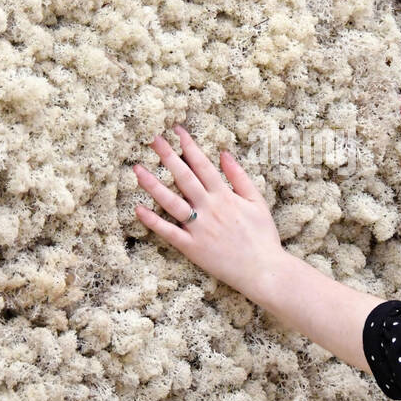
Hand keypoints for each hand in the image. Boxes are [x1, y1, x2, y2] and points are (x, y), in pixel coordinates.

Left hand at [132, 124, 284, 295]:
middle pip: (184, 177)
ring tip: (137, 170)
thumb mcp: (257, 202)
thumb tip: (224, 154)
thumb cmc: (263, 237)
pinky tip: (138, 210)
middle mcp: (209, 209)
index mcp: (225, 196)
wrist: (264, 270)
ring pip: (172, 202)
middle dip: (168, 156)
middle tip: (152, 138)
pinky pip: (169, 232)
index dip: (189, 146)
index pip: (203, 165)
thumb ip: (240, 177)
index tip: (177, 130)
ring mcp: (199, 228)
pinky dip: (153, 222)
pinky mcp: (192, 248)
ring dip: (153, 185)